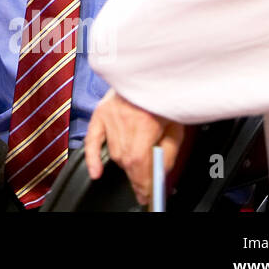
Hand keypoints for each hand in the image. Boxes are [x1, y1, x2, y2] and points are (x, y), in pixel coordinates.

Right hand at [84, 89, 184, 204]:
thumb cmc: (165, 95)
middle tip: (143, 191)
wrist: (150, 72)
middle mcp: (124, 119)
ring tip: (135, 170)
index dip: (143, 182)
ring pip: (114, 153)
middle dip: (135, 179)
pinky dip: (92, 158)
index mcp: (145, 121)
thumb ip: (167, 151)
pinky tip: (95, 172)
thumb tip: (158, 173)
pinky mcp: (101, 112)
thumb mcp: (176, 125)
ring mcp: (109, 116)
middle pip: (125, 160)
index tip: (146, 195)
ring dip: (124, 165)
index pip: (139, 161)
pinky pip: (92, 139)